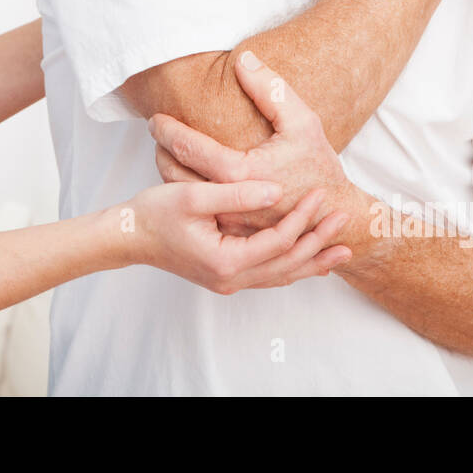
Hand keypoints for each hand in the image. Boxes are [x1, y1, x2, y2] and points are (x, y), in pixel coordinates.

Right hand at [124, 182, 350, 293]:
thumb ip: (237, 195)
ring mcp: (229, 281)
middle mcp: (231, 278)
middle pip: (288, 264)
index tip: (320, 194)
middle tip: (344, 219)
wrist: (128, 237)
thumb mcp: (194, 197)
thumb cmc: (154, 213)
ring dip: (312, 260)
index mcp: (226, 261)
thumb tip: (277, 191)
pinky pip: (268, 275)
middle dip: (318, 242)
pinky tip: (309, 260)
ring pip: (282, 275)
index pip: (278, 242)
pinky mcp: (226, 275)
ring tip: (342, 249)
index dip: (303, 218)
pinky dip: (292, 266)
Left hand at [149, 51, 362, 238]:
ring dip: (168, 172)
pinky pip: (198, 212)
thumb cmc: (319, 166)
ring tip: (166, 152)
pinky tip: (185, 177)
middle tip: (156, 133)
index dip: (168, 131)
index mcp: (242, 174)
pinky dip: (186, 193)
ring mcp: (229, 222)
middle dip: (161, 151)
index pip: (189, 149)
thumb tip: (243, 59)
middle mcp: (230, 203)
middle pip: (175, 175)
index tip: (155, 119)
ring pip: (184, 197)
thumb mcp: (303, 122)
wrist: (334, 214)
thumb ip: (271, 90)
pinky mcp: (231, 234)